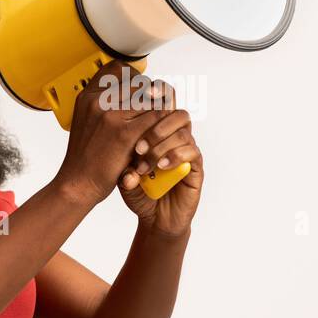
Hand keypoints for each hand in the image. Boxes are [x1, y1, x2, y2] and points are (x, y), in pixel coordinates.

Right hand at [53, 59, 164, 206]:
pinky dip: (162, 123)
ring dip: (159, 106)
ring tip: (160, 119)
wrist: (77, 183)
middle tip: (156, 105)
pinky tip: (161, 132)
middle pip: (138, 81)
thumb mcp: (86, 122)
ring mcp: (111, 116)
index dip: (134, 75)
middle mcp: (98, 102)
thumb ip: (102, 106)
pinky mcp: (125, 134)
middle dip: (151, 93)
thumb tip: (127, 94)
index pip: (116, 69)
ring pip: (150, 98)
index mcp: (88, 97)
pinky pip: (155, 117)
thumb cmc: (84, 157)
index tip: (141, 87)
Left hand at [118, 79, 202, 237]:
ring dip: (161, 144)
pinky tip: (160, 167)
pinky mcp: (196, 166)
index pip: (159, 105)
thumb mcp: (122, 172)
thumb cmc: (138, 192)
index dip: (151, 99)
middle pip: (174, 111)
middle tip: (138, 144)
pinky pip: (192, 151)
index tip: (136, 103)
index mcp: (157, 132)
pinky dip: (174, 156)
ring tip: (143, 161)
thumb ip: (121, 155)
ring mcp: (186, 150)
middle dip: (156, 122)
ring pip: (182, 131)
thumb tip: (123, 140)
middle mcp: (174, 137)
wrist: (154, 218)